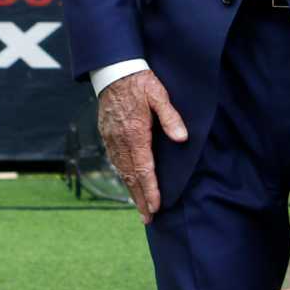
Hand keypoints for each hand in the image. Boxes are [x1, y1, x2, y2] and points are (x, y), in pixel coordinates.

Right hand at [97, 70, 186, 222]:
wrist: (113, 70)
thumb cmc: (140, 82)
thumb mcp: (159, 95)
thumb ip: (170, 117)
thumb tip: (182, 138)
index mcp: (135, 133)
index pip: (143, 169)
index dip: (150, 190)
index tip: (155, 206)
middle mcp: (121, 140)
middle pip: (131, 176)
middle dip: (140, 199)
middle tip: (148, 219)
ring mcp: (111, 139)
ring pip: (121, 171)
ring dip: (131, 191)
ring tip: (140, 208)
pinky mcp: (107, 135)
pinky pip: (115, 161)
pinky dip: (122, 176)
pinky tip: (128, 183)